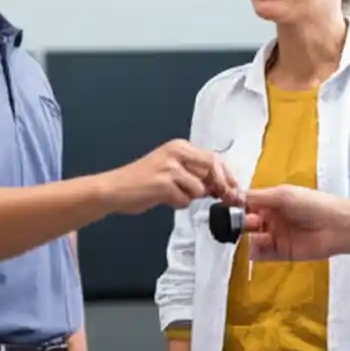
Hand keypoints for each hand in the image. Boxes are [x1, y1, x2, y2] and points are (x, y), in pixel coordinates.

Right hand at [104, 139, 240, 214]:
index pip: (214, 158)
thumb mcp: (171, 170)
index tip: (235, 190)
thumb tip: (222, 187)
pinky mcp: (163, 183)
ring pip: (199, 188)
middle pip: (212, 169)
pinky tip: (163, 199)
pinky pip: (184, 200)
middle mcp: (176, 152)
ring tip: (171, 195)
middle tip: (225, 200)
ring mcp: (169, 167)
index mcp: (179, 147)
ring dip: (190, 197)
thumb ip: (194, 174)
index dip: (228, 176)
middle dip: (222, 187)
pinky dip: (177, 203)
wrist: (114, 189)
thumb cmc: (142, 182)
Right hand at [242, 185, 349, 260]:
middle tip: (248, 223)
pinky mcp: (280, 253)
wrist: (336, 226)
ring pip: (252, 238)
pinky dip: (254, 251)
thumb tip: (234, 197)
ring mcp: (275, 236)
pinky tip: (256, 245)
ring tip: (256, 234)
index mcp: (271, 201)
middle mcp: (271, 218)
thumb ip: (257, 198)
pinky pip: (260, 254)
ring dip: (248, 236)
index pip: (247, 204)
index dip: (236, 207)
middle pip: (246, 222)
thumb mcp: (282, 195)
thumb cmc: (312, 205)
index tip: (227, 209)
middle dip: (242, 222)